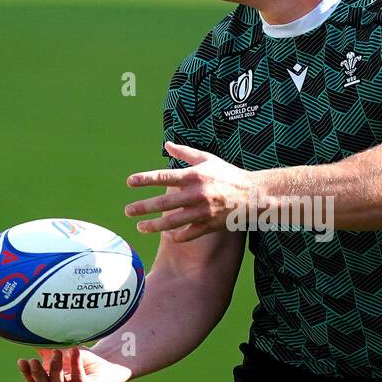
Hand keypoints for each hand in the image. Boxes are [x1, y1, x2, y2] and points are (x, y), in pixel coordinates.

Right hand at [17, 346, 132, 381]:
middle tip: (34, 359)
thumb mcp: (61, 354)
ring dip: (55, 369)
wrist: (109, 365)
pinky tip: (74, 350)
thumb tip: (30, 337)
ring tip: (57, 352)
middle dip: (38, 374)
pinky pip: (79, 380)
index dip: (27, 374)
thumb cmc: (82, 361)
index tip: (21, 360)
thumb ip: (46, 350)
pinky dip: (76, 365)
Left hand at [125, 142, 258, 242]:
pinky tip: (168, 236)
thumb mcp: (208, 159)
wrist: (253, 194)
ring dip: (154, 226)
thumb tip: (166, 145)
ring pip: (173, 222)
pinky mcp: (210, 225)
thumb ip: (186, 153)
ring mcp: (203, 211)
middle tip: (128, 211)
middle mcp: (197, 194)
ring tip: (140, 227)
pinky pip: (189, 234)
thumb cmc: (228, 174)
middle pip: (164, 202)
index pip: (164, 176)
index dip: (145, 179)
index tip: (130, 182)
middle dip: (143, 207)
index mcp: (195, 176)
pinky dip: (177, 236)